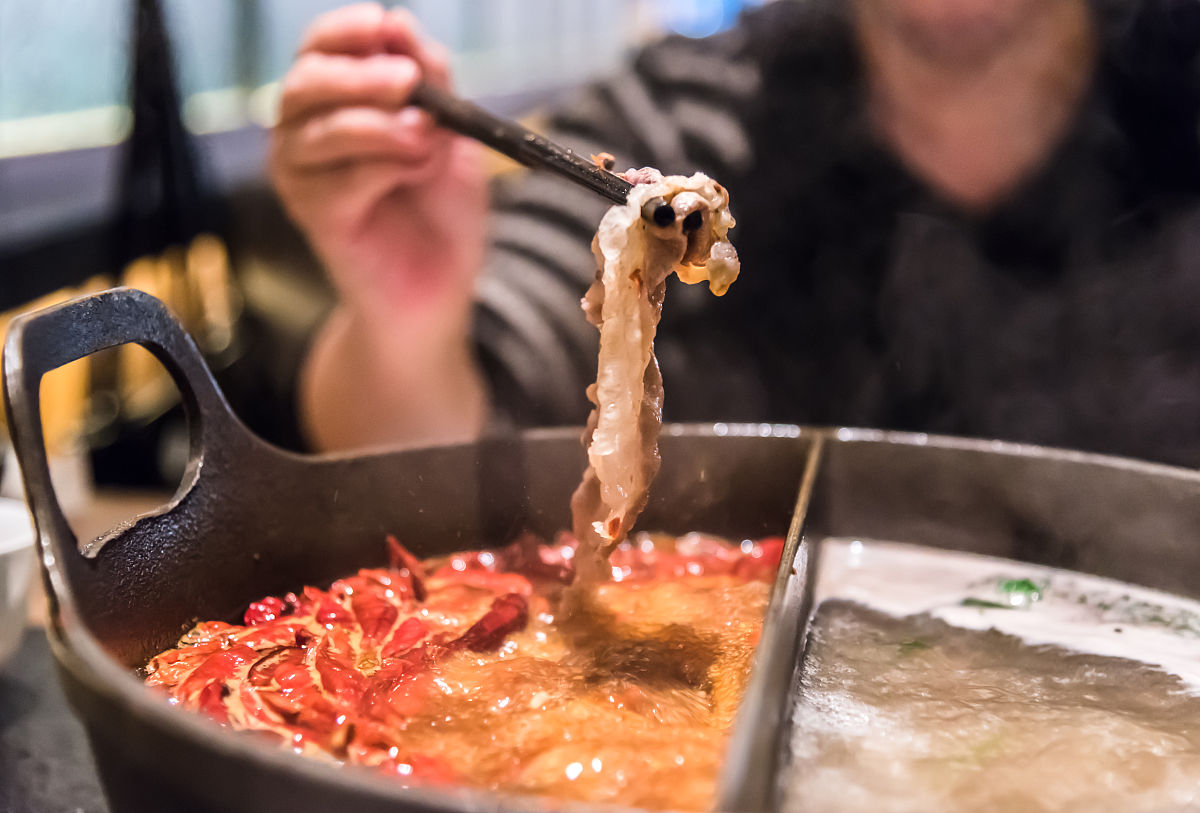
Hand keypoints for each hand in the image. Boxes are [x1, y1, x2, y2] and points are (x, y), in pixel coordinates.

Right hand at [270, 3, 487, 333]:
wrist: (440, 285)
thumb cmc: (440, 209)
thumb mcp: (449, 130)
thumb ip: (430, 79)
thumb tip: (399, 25)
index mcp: (331, 101)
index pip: (318, 48)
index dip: (345, 32)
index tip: (383, 26)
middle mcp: (302, 132)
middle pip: (308, 81)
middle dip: (363, 77)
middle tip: (409, 83)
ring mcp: (300, 175)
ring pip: (325, 129)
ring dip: (385, 129)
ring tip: (429, 143)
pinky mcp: (311, 215)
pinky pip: (340, 178)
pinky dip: (385, 170)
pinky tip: (416, 176)